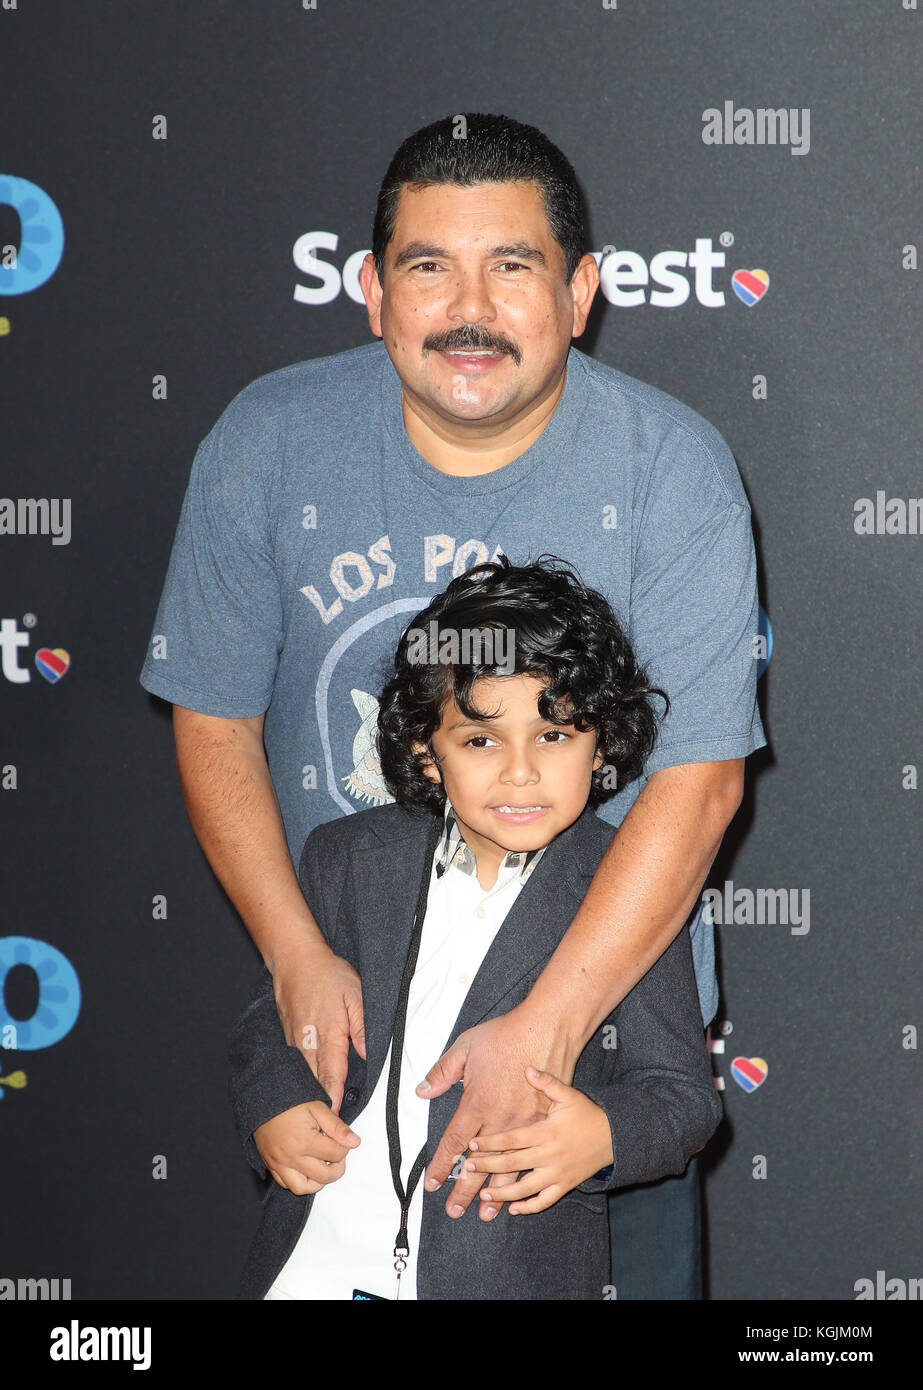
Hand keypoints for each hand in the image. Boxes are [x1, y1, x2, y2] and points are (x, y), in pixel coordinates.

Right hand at [254, 1100, 359, 1195]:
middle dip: (337, 1168)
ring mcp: (279, 1163)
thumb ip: (337, 1127)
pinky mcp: (270, 1165)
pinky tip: (307, 1168)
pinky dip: (299, 1181)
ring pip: (303, 1188)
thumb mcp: (318, 1107)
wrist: (263, 1098)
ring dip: (318, 1181)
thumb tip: (355, 1142)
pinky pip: (286, 1184)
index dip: (345, 1148)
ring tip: (324, 1166)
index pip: (336, 1155)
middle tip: (338, 1156)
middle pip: (323, 1176)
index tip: (343, 1140)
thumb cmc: (291, 1101)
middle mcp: (291, 1157)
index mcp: (305, 1141)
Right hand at [272, 942, 365, 1114]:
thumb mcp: (355, 994)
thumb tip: (368, 1055)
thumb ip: (362, 1026)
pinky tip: (308, 1094)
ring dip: (311, 1098)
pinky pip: (298, 1067)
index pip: (333, 1076)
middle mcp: (308, 1045)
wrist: (295, 961)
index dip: (335, 1101)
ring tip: (318, 1122)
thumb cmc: (328, 975)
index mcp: (328, 1036)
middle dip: (321, 1107)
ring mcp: (296, 1043)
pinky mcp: (290, 1039)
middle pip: (315, 1083)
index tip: (336, 1123)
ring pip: (304, 1078)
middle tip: (328, 1132)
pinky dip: (303, 1082)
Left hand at [416, 1005, 579, 1219]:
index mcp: (477, 1103)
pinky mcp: (545, 1122)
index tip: (432, 1183)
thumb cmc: (506, 1035)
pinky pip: (534, 1157)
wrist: (547, 1027)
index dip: (442, 1165)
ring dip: (495, 1193)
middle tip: (454, 1211)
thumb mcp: (466, 1046)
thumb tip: (422, 1091)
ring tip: (486, 1213)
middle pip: (479, 1165)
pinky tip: (522, 1191)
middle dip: (464, 1190)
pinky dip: (526, 1177)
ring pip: (508, 1168)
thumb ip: (442, 1071)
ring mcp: (526, 1124)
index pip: (454, 1142)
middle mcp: (500, 1120)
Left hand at [465, 1068, 612, 1213]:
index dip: (490, 1142)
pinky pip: (545, 1200)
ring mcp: (557, 1173)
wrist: (614, 1136)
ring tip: (484, 1194)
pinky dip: (529, 1207)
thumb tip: (528, 1069)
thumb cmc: (587, 1113)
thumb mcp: (569, 1094)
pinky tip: (513, 1209)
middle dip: (488, 1166)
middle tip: (468, 1168)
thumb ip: (547, 1083)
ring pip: (525, 1188)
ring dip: (503, 1193)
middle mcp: (549, 1155)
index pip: (511, 1138)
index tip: (471, 1145)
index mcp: (546, 1132)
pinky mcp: (565, 1185)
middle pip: (512, 1163)